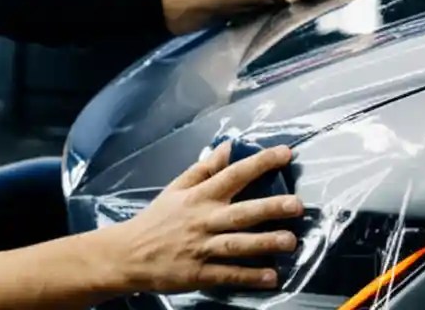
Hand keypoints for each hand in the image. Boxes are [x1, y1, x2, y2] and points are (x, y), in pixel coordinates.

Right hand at [105, 142, 303, 294]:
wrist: (127, 254)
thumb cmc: (157, 219)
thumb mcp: (176, 188)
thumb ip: (204, 168)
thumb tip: (229, 147)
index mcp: (199, 196)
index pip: (233, 175)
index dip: (260, 163)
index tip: (285, 154)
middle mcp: (203, 220)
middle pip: (240, 213)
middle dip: (269, 208)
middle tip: (297, 205)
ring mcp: (201, 248)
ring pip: (237, 245)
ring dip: (264, 243)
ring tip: (290, 241)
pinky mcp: (198, 274)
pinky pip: (228, 275)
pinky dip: (249, 276)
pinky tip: (271, 277)